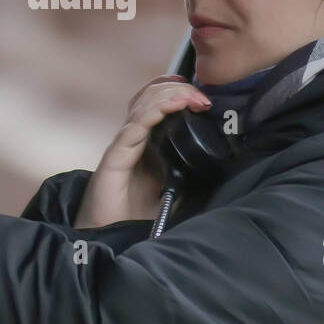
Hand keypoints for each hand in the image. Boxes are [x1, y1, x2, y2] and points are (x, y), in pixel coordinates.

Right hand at [73, 74, 210, 228]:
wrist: (108, 234)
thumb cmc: (135, 213)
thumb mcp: (171, 191)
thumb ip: (187, 176)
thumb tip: (216, 169)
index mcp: (145, 140)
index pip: (156, 101)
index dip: (174, 89)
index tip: (198, 93)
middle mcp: (132, 137)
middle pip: (151, 96)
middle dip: (178, 89)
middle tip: (201, 98)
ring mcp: (123, 143)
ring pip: (143, 105)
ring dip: (170, 95)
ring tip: (191, 97)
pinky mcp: (115, 155)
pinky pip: (134, 126)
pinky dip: (152, 111)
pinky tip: (169, 107)